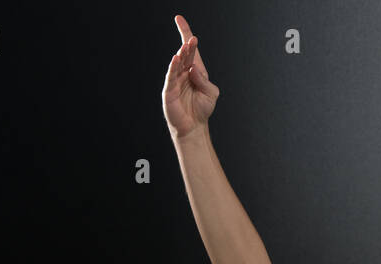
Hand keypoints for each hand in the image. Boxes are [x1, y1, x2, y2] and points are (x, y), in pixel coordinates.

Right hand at [162, 14, 219, 138]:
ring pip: (177, 63)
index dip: (185, 33)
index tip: (179, 19)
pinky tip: (176, 59)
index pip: (190, 49)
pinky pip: (170, 76)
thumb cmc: (202, 109)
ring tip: (186, 47)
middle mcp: (183, 72)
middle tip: (191, 40)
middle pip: (184, 54)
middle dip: (187, 46)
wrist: (194, 126)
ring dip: (181, 55)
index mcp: (195, 70)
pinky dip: (172, 67)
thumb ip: (204, 80)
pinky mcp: (169, 90)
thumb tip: (193, 69)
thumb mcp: (211, 93)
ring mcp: (175, 80)